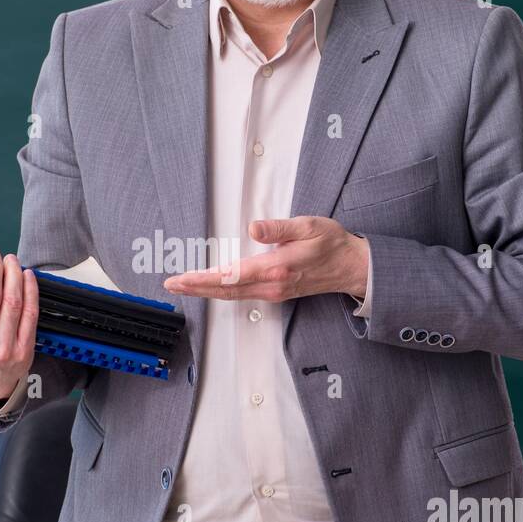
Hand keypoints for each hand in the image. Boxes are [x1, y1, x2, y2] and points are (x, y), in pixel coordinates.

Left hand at [162, 217, 368, 301]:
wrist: (351, 267)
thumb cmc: (331, 243)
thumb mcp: (309, 226)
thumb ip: (279, 228)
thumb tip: (254, 227)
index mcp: (276, 267)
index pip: (231, 275)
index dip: (203, 277)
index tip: (183, 277)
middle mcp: (272, 285)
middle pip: (225, 289)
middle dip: (196, 287)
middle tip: (171, 284)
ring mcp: (273, 292)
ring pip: (232, 295)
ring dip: (206, 291)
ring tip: (184, 285)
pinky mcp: (275, 293)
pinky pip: (241, 295)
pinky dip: (221, 292)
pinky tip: (210, 287)